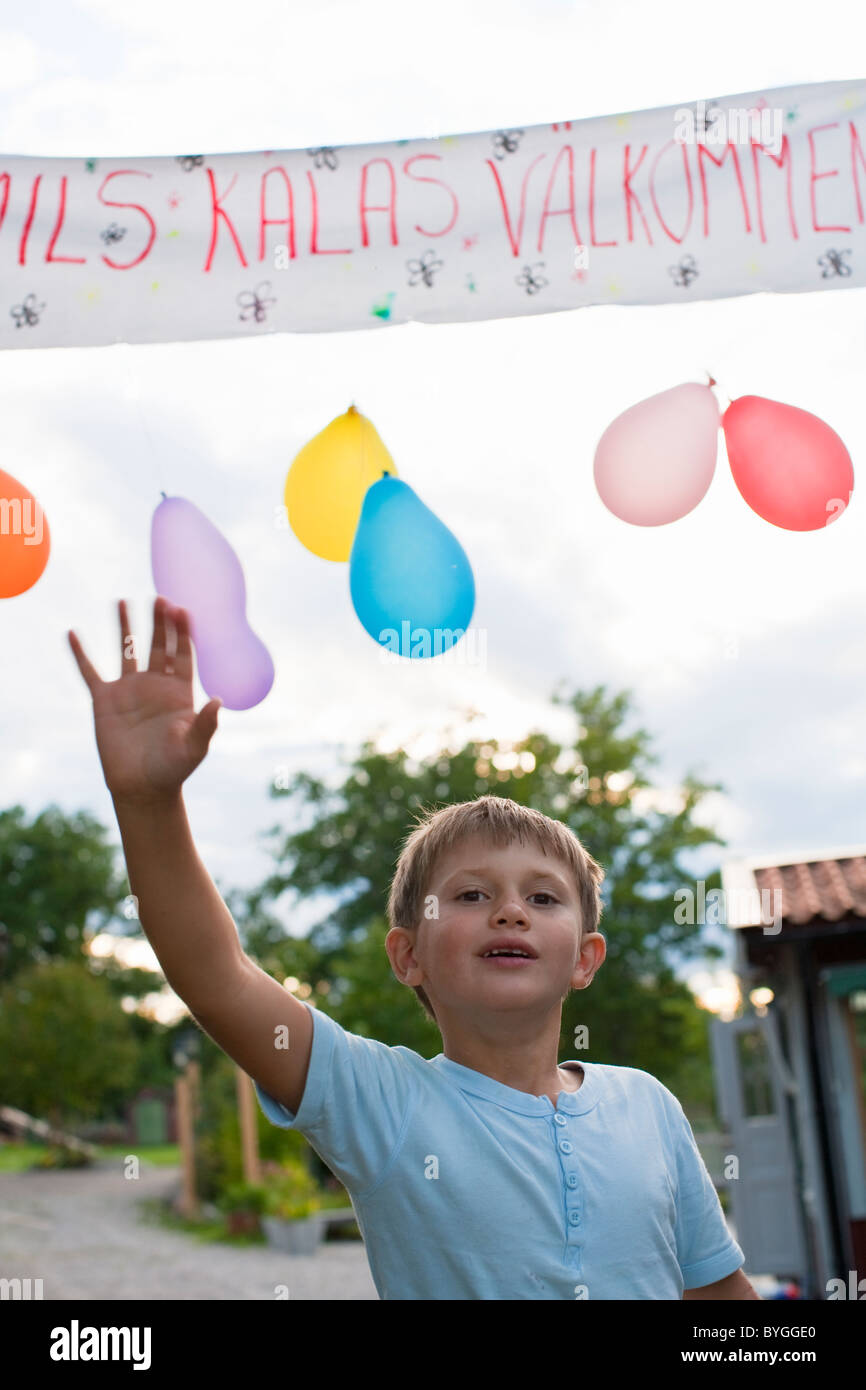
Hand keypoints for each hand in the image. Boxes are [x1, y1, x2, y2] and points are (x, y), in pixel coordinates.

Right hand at [68, 596, 221, 804]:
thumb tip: (219, 700)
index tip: (184, 610)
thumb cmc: (173, 768)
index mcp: (180, 692)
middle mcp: (155, 685)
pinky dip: (80, 653)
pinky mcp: (104, 701)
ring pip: (127, 650)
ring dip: (125, 627)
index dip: (184, 633)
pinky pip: (90, 672)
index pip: (184, 654)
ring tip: (123, 601)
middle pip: (158, 645)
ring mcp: (129, 690)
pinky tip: (73, 633)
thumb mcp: (194, 747)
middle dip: (160, 622)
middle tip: (160, 598)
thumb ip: (206, 723)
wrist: (142, 787)